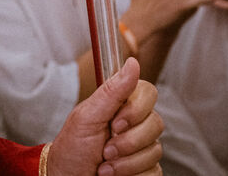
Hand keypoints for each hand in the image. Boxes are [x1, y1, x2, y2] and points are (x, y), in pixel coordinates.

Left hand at [47, 58, 163, 175]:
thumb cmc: (72, 149)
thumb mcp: (87, 117)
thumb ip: (111, 91)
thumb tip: (132, 63)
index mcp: (121, 106)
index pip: (148, 94)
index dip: (136, 110)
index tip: (115, 124)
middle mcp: (135, 125)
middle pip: (156, 124)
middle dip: (127, 142)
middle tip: (105, 149)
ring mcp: (142, 148)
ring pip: (155, 151)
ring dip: (126, 163)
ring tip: (105, 166)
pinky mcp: (146, 170)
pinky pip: (155, 171)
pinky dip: (132, 175)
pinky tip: (115, 175)